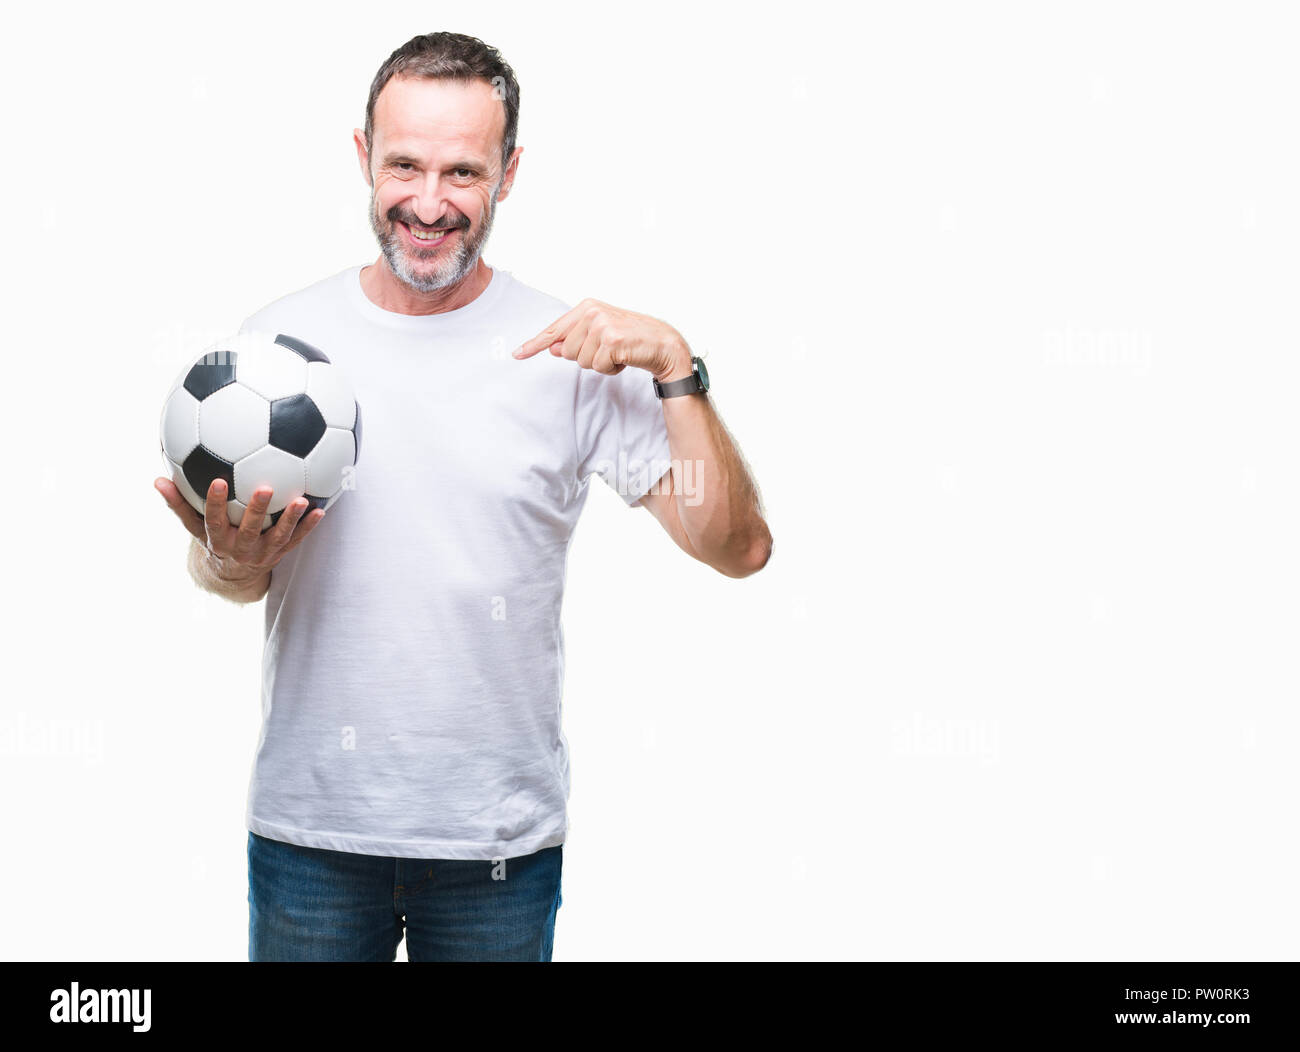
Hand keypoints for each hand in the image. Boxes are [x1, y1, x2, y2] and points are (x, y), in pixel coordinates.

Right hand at [154, 476, 324, 580]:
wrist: (233, 574)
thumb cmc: (212, 538)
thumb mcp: (193, 526)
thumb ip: (178, 503)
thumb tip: (158, 480)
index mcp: (217, 540)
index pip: (213, 521)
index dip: (215, 503)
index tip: (217, 481)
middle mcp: (240, 549)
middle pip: (249, 529)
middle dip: (257, 510)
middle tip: (266, 488)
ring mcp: (263, 554)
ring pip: (278, 537)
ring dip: (290, 519)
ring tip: (302, 500)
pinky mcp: (281, 554)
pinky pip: (297, 541)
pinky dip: (309, 527)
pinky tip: (321, 509)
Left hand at [512, 298, 692, 381]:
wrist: (663, 344)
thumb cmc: (632, 340)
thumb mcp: (600, 336)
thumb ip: (576, 340)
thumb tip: (554, 349)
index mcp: (586, 307)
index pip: (555, 330)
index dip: (535, 344)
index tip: (517, 354)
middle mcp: (591, 311)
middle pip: (567, 352)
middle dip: (586, 358)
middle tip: (608, 351)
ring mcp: (600, 324)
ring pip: (581, 361)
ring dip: (600, 365)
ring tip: (618, 353)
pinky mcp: (610, 340)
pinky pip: (597, 367)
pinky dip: (611, 369)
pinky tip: (624, 358)